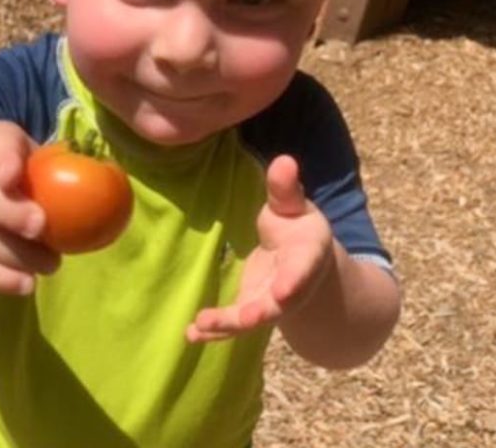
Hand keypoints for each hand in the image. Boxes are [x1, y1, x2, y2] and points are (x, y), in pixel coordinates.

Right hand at [0, 121, 60, 294]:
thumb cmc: (22, 178)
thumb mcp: (38, 161)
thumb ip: (63, 166)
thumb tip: (111, 176)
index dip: (2, 159)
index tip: (14, 177)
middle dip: (7, 211)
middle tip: (41, 228)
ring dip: (11, 253)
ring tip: (50, 265)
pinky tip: (25, 285)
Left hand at [186, 154, 333, 341]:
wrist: (304, 263)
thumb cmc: (297, 227)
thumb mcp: (294, 206)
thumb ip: (286, 189)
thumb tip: (285, 160)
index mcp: (306, 257)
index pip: (301, 270)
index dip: (293, 281)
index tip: (282, 290)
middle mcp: (290, 287)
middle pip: (276, 304)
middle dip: (261, 311)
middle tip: (245, 317)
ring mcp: (268, 302)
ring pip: (250, 318)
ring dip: (227, 325)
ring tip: (200, 326)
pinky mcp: (248, 308)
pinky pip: (232, 323)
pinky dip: (213, 331)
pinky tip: (190, 334)